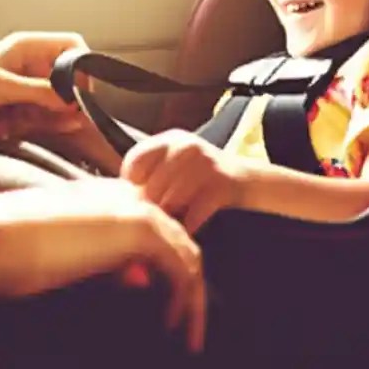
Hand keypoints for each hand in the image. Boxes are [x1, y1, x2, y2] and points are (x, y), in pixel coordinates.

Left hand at [0, 31, 92, 135]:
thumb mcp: (5, 87)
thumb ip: (41, 93)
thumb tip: (72, 101)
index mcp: (30, 47)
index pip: (73, 47)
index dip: (82, 68)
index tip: (80, 92)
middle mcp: (32, 64)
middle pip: (68, 81)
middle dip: (60, 103)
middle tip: (56, 119)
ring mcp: (27, 86)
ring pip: (54, 104)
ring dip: (40, 118)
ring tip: (17, 123)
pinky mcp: (19, 105)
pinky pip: (38, 117)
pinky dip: (26, 126)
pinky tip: (4, 127)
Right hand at [0, 179, 205, 352]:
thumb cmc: (15, 252)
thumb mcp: (72, 256)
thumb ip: (108, 263)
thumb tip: (141, 280)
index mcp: (108, 196)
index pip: (157, 230)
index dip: (167, 270)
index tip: (167, 311)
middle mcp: (128, 196)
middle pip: (180, 240)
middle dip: (190, 288)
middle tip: (189, 330)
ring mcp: (136, 209)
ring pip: (188, 254)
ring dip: (193, 299)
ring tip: (188, 336)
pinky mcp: (139, 229)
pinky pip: (181, 266)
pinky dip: (184, 298)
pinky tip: (173, 323)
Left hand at [120, 129, 246, 233]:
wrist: (251, 181)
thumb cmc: (204, 179)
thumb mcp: (177, 163)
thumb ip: (152, 171)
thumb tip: (118, 196)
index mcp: (170, 140)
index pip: (134, 162)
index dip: (132, 186)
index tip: (138, 198)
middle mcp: (186, 147)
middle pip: (150, 187)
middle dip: (152, 208)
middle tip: (157, 220)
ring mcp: (205, 164)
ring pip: (170, 203)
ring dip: (170, 220)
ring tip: (172, 226)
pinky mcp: (221, 185)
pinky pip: (193, 215)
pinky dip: (189, 227)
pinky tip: (189, 229)